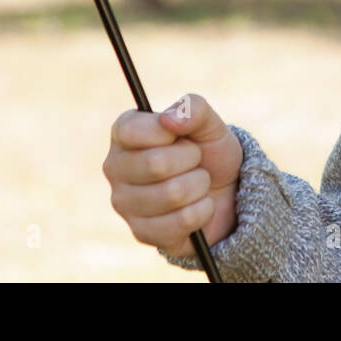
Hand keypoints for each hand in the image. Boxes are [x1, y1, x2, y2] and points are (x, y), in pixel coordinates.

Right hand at [102, 93, 243, 258]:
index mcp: (124, 133)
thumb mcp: (210, 123)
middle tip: (195, 160)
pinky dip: (202, 211)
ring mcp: (124, 203)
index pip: (134, 131)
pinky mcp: (140, 232)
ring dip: (199, 186)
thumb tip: (169, 118)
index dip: (169, 132)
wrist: (226, 191)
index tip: (182, 135)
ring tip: (197, 182)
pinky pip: (180, 222)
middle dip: (192, 160)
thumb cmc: (209, 150)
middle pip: (156, 164)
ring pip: (173, 194)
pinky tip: (197, 206)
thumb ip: (193, 108)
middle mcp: (115, 167)